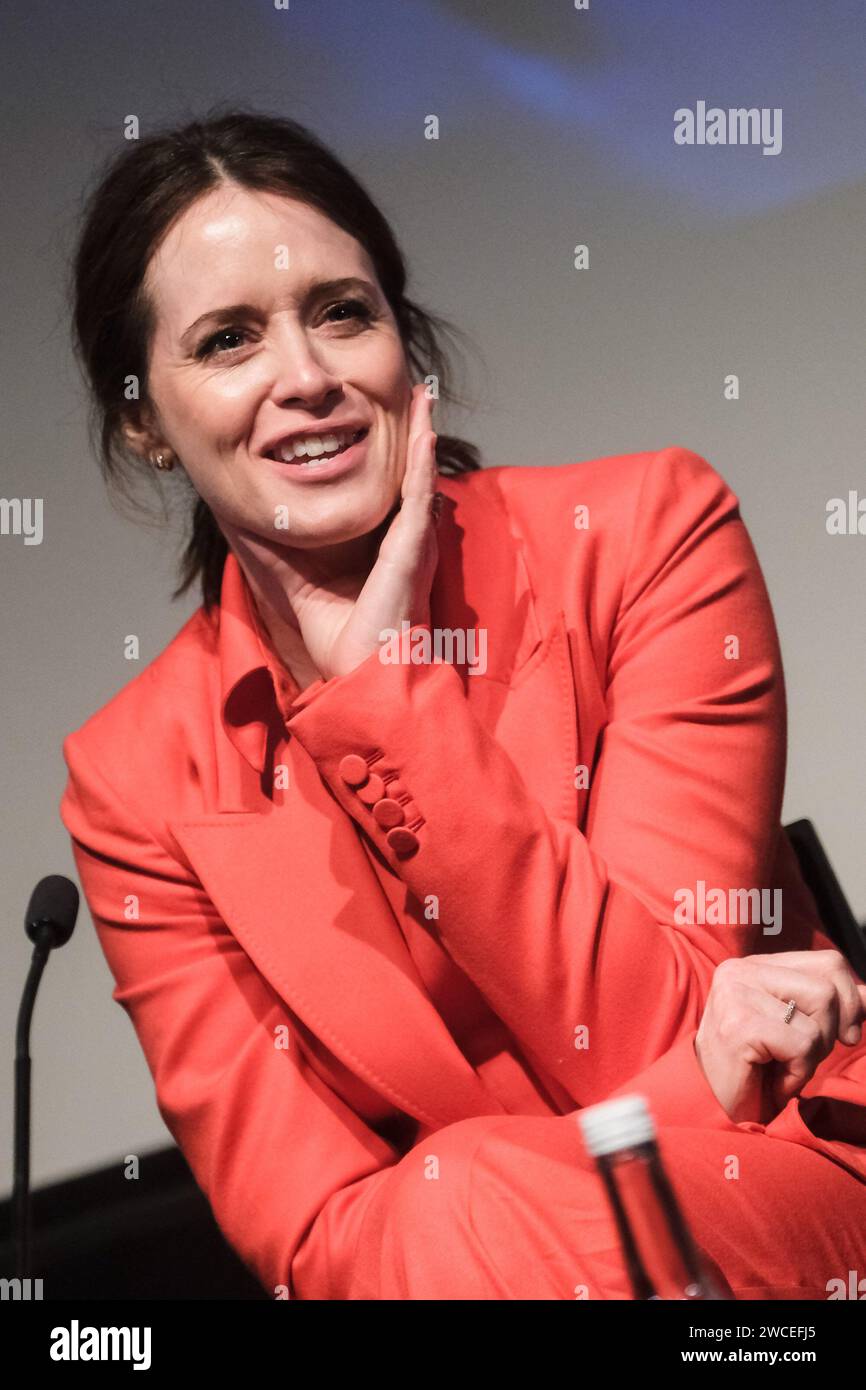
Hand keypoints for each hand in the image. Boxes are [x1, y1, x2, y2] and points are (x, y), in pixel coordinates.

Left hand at [280, 385, 439, 681]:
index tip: (379, 412)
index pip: (390, 487)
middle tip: (413, 389)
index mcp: (384, 544)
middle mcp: (404, 539)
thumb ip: (275, 541)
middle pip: (411, 473)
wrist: (358, 671)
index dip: (390, 450)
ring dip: (423, 433)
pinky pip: (419, 500)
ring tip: (422, 395)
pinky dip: (421, 464)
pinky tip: (422, 433)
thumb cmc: (337, 633)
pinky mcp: (411, 553)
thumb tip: (235, 514)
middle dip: (414, 430)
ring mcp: (411, 544)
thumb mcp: (296, 573)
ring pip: (420, 476)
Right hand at [694, 949, 865, 1124]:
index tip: (846, 1035)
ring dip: (811, 1056)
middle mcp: (741, 971)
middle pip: (828, 988)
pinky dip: (798, 1073)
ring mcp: (736, 994)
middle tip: (800, 1057)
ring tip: (783, 1067)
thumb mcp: (798, 1028)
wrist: (714, 1108)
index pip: (828, 962)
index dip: (851, 1000)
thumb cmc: (756, 1069)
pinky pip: (802, 1045)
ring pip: (818, 1017)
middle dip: (828, 1033)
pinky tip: (773, 1081)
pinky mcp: (739, 1026)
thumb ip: (832, 1007)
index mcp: (755, 965)